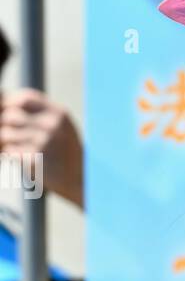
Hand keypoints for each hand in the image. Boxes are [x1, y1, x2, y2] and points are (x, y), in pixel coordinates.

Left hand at [0, 87, 83, 206]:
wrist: (81, 182)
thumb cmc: (66, 154)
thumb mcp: (61, 127)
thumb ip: (39, 114)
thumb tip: (5, 108)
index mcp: (59, 114)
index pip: (24, 99)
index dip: (11, 104)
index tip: (8, 113)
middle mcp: (52, 125)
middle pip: (11, 115)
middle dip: (6, 126)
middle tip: (13, 137)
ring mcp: (43, 142)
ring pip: (6, 134)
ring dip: (7, 142)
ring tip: (21, 149)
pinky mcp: (33, 160)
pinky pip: (9, 151)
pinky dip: (11, 155)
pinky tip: (24, 159)